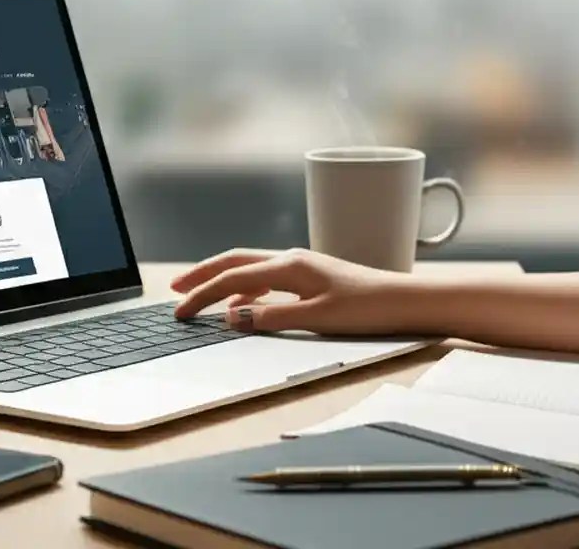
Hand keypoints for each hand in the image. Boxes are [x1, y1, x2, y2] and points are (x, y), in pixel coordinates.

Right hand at [170, 248, 419, 333]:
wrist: (404, 301)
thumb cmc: (367, 309)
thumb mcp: (316, 318)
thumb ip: (272, 318)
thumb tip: (233, 318)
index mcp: (290, 266)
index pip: (232, 278)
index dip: (202, 295)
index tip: (179, 313)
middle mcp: (292, 259)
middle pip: (235, 261)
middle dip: (202, 274)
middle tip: (174, 289)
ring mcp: (303, 266)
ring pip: (250, 266)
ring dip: (222, 278)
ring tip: (200, 294)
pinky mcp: (312, 276)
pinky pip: (268, 276)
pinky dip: (246, 286)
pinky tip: (244, 302)